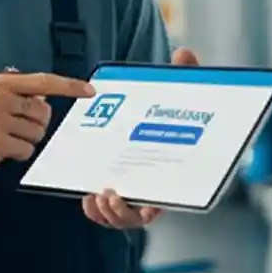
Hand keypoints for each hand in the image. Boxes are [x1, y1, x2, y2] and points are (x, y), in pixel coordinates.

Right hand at [0, 72, 95, 178]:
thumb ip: (21, 96)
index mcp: (2, 83)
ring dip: (26, 140)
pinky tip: (3, 151)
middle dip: (36, 125)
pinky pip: (27, 149)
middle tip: (15, 129)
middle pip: (44, 112)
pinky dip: (19, 154)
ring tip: (6, 139)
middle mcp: (0, 97)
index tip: (90, 90)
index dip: (69, 86)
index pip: (44, 81)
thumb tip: (47, 95)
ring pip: (38, 133)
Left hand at [81, 47, 198, 229]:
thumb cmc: (171, 108)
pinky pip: (104, 211)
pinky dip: (95, 210)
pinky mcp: (113, 188)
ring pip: (119, 218)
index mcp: (171, 174)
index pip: (168, 200)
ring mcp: (131, 191)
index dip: (154, 208)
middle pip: (138, 218)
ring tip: (95, 195)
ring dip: (107, 214)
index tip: (146, 205)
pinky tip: (87, 195)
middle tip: (109, 194)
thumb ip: (184, 74)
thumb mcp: (179, 91)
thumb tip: (185, 54)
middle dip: (122, 214)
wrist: (155, 114)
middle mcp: (152, 188)